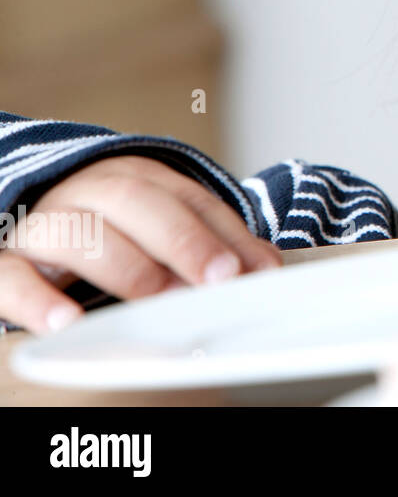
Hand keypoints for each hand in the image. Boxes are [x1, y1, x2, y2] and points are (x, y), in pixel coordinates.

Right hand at [0, 155, 282, 334]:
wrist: (22, 219)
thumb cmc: (105, 231)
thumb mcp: (157, 228)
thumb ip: (211, 243)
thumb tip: (266, 268)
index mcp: (135, 180)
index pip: (186, 198)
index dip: (222, 232)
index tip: (250, 269)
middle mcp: (88, 192)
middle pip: (136, 202)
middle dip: (182, 240)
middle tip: (215, 279)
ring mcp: (41, 224)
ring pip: (78, 232)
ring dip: (124, 266)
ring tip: (157, 298)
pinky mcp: (2, 260)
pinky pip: (10, 275)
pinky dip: (35, 299)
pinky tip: (65, 321)